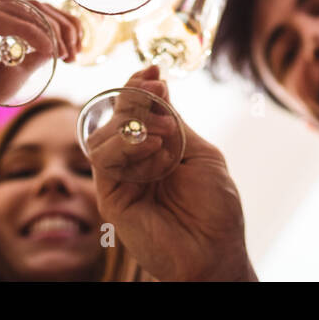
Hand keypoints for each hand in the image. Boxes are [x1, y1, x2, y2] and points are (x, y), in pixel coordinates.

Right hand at [0, 0, 81, 134]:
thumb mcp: (3, 80)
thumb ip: (28, 62)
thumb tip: (58, 48)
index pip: (31, 12)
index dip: (59, 26)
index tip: (74, 51)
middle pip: (30, 5)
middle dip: (60, 25)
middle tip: (75, 50)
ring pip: (18, 8)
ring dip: (48, 29)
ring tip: (63, 51)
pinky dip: (26, 30)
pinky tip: (45, 45)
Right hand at [93, 67, 254, 281]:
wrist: (213, 251)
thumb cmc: (215, 207)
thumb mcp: (199, 153)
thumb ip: (175, 123)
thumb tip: (158, 84)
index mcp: (157, 147)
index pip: (138, 109)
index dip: (140, 86)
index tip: (153, 68)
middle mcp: (135, 160)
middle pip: (118, 116)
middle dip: (134, 95)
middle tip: (153, 85)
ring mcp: (121, 178)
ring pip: (105, 134)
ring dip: (132, 120)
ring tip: (163, 127)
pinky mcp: (111, 197)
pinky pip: (104, 161)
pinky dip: (124, 145)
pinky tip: (152, 145)